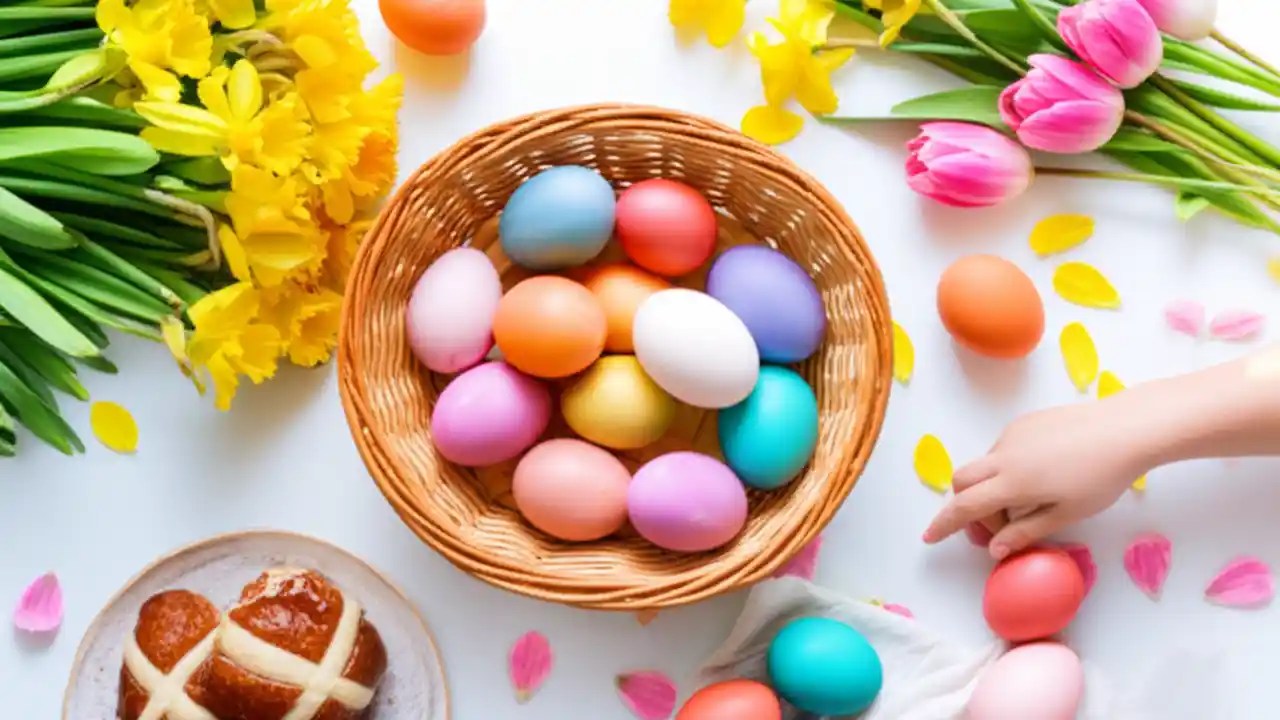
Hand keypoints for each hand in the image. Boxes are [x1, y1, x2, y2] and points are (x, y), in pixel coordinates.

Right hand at [922, 399, 1149, 559]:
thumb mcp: (1067, 513)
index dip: (944, 524)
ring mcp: (1012, 435)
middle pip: (961, 482)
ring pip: (983, 466)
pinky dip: (1004, 470)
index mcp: (1012, 483)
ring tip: (1026, 504)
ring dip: (989, 490)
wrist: (1125, 429)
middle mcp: (1003, 456)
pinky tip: (1040, 476)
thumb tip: (995, 548)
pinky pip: (1001, 450)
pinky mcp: (1024, 423)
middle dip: (965, 507)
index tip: (929, 536)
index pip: (964, 507)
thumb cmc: (1102, 477)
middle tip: (992, 529)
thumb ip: (1026, 531)